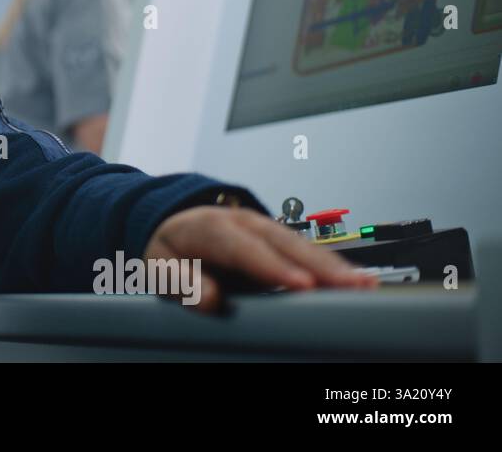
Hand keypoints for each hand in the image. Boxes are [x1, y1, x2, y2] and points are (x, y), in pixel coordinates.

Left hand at [143, 205, 377, 312]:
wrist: (172, 224)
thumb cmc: (168, 249)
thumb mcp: (159, 266)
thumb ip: (182, 284)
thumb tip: (213, 300)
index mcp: (210, 227)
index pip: (244, 247)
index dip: (273, 266)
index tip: (300, 284)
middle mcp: (242, 221)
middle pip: (284, 242)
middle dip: (318, 264)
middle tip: (350, 285)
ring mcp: (263, 227)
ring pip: (302, 244)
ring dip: (334, 264)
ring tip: (364, 284)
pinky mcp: (277, 239)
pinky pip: (306, 250)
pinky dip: (331, 265)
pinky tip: (354, 280)